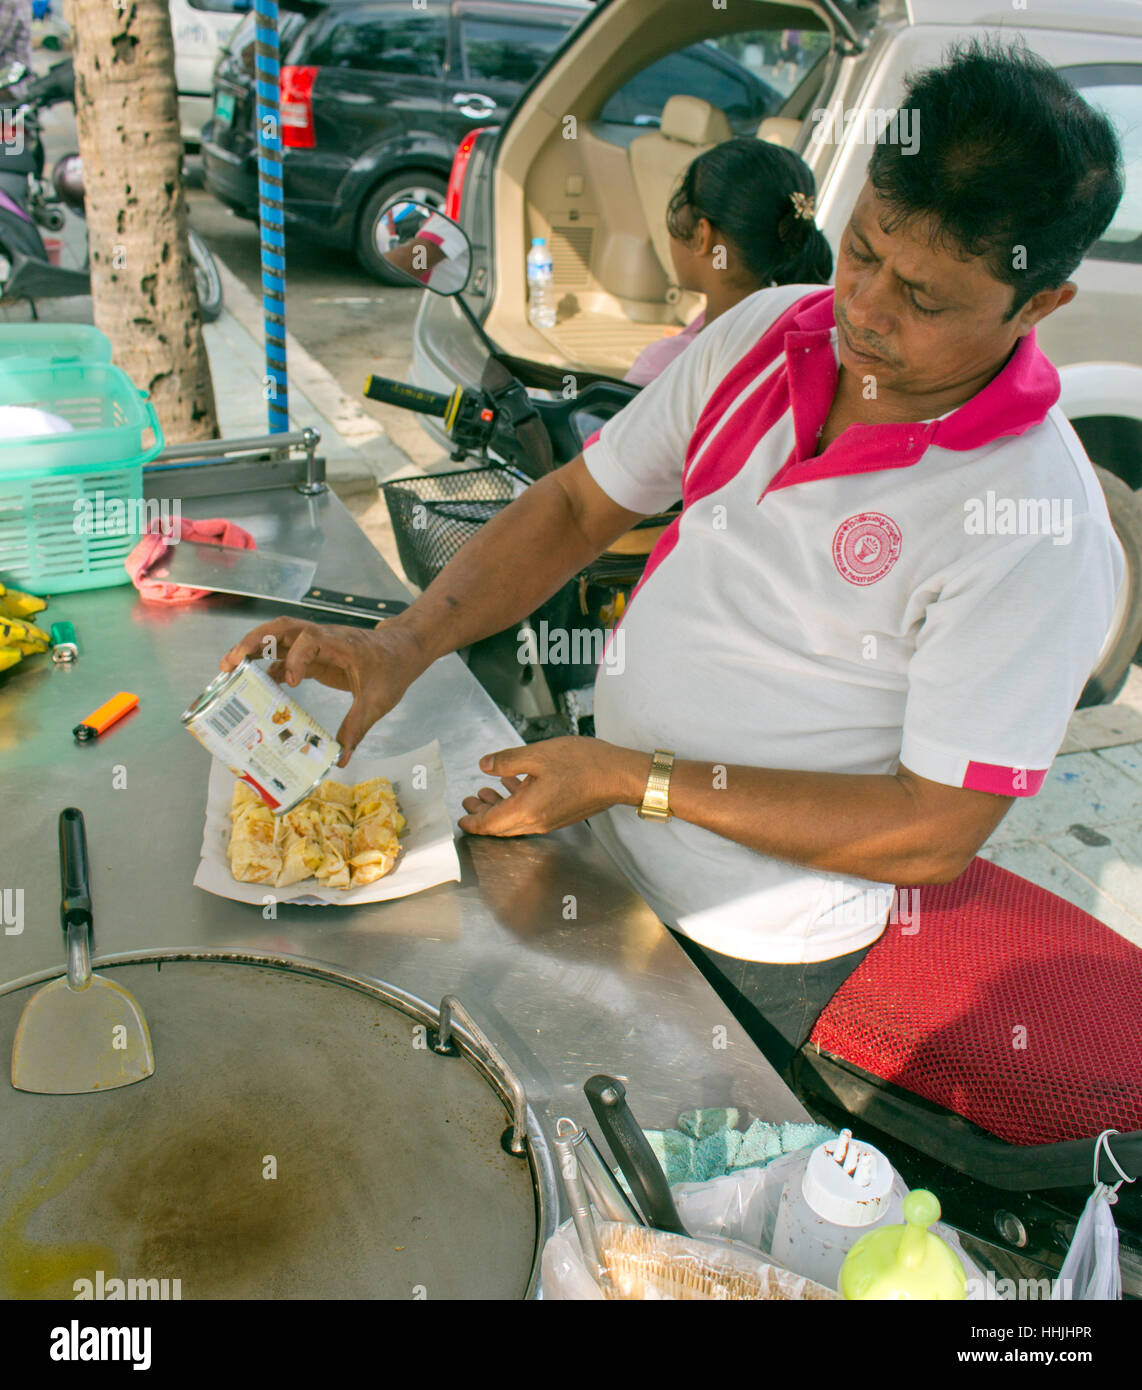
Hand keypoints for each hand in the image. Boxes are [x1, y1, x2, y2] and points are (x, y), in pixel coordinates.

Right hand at [220, 617, 426, 764]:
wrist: (402, 651)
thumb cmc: (392, 670)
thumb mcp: (378, 701)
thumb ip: (357, 727)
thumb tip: (341, 758)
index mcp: (340, 643)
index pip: (311, 639)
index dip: (298, 657)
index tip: (293, 682)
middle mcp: (323, 639)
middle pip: (282, 628)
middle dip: (254, 642)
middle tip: (231, 661)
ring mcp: (316, 645)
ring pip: (278, 638)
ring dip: (252, 649)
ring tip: (228, 668)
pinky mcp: (313, 656)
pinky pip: (284, 656)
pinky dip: (266, 668)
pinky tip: (254, 686)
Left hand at [458, 737, 646, 836]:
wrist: (618, 775)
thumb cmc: (584, 764)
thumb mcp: (538, 754)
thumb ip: (507, 761)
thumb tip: (485, 765)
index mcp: (527, 809)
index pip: (490, 823)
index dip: (473, 820)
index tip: (461, 816)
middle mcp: (536, 821)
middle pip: (501, 825)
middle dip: (482, 813)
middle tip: (470, 799)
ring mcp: (549, 820)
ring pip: (515, 820)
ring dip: (499, 807)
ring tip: (486, 791)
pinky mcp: (559, 814)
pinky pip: (530, 814)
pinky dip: (516, 803)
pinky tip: (515, 785)